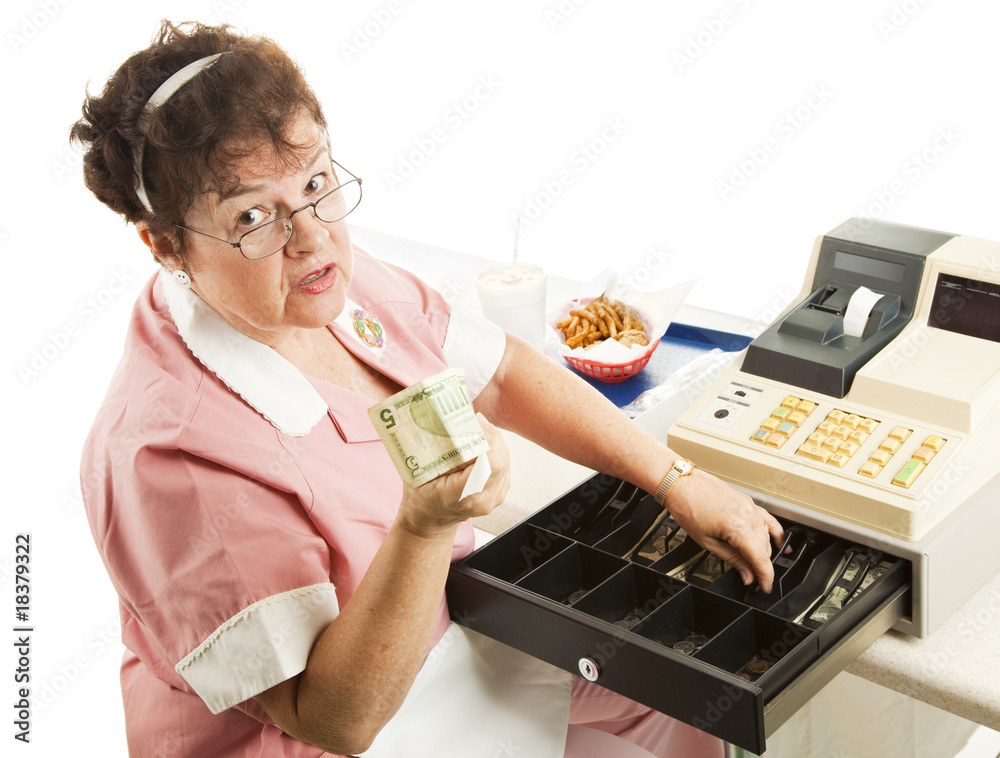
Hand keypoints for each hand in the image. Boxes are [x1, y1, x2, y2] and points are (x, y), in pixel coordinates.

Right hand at [397, 414, 510, 539]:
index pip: (490, 464)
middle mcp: (486, 498)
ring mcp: (496, 495)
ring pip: (504, 457)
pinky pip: (503, 462)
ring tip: (475, 427)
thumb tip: (447, 421)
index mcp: (465, 496)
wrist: (432, 519)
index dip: (488, 439)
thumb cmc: (423, 499)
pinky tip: (481, 441)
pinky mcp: (501, 489)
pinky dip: (494, 448)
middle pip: (500, 458)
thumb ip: (436, 452)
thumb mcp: (421, 474)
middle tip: (473, 419)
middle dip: (488, 434)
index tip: (475, 422)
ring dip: (491, 439)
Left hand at [663, 469, 783, 592]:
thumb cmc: (688, 508)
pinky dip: (776, 533)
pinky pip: (768, 519)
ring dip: (763, 552)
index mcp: (738, 526)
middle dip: (760, 566)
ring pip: (766, 536)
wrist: (683, 485)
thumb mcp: (707, 542)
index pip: (761, 558)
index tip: (765, 587)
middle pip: (764, 549)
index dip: (765, 577)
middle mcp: (748, 515)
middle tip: (752, 578)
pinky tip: (781, 544)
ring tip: (754, 565)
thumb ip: (733, 560)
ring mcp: (750, 507)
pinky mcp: (749, 502)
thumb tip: (747, 575)